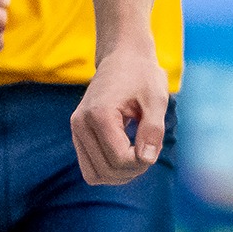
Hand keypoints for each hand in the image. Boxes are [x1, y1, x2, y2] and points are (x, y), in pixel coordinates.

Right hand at [72, 49, 169, 184]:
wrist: (122, 56)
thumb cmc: (142, 75)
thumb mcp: (156, 99)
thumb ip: (153, 130)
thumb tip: (146, 161)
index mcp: (99, 114)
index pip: (119, 159)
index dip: (142, 161)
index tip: (154, 145)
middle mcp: (80, 124)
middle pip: (106, 170)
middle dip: (132, 170)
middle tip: (149, 149)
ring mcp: (76, 130)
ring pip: (94, 175)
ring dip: (120, 174)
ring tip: (137, 153)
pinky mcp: (78, 134)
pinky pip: (90, 167)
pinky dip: (109, 169)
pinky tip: (126, 153)